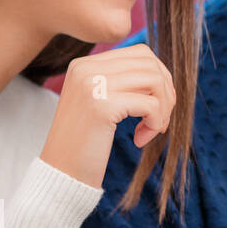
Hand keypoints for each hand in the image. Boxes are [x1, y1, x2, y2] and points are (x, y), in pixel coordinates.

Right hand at [39, 43, 176, 188]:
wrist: (60, 174)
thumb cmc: (86, 141)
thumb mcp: (101, 101)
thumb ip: (124, 81)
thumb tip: (164, 72)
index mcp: (84, 64)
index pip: (140, 53)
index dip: (160, 77)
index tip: (158, 105)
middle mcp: (85, 69)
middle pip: (151, 64)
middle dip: (166, 93)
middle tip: (159, 120)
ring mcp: (92, 85)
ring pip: (155, 81)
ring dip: (163, 110)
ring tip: (151, 130)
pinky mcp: (101, 106)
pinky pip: (151, 106)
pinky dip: (155, 123)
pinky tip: (140, 140)